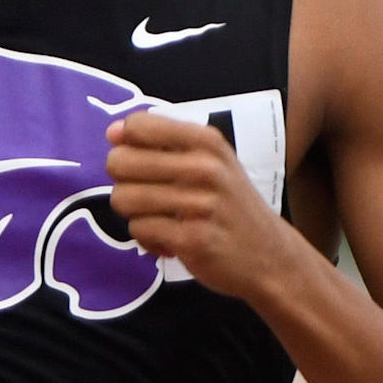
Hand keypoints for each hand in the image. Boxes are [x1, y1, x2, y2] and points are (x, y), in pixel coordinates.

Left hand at [104, 110, 305, 303]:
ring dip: (134, 213)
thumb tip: (112, 131)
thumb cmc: (229, 204)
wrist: (270, 256)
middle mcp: (205, 167)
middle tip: (149, 196)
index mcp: (206, 141)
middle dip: (123, 182)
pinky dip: (147, 239)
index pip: (137, 126)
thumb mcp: (211, 162)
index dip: (126, 145)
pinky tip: (170, 241)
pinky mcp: (192, 238)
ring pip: (123, 198)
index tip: (140, 161)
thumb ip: (162, 143)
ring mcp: (200, 204)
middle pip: (119, 162)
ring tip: (161, 219)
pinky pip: (138, 229)